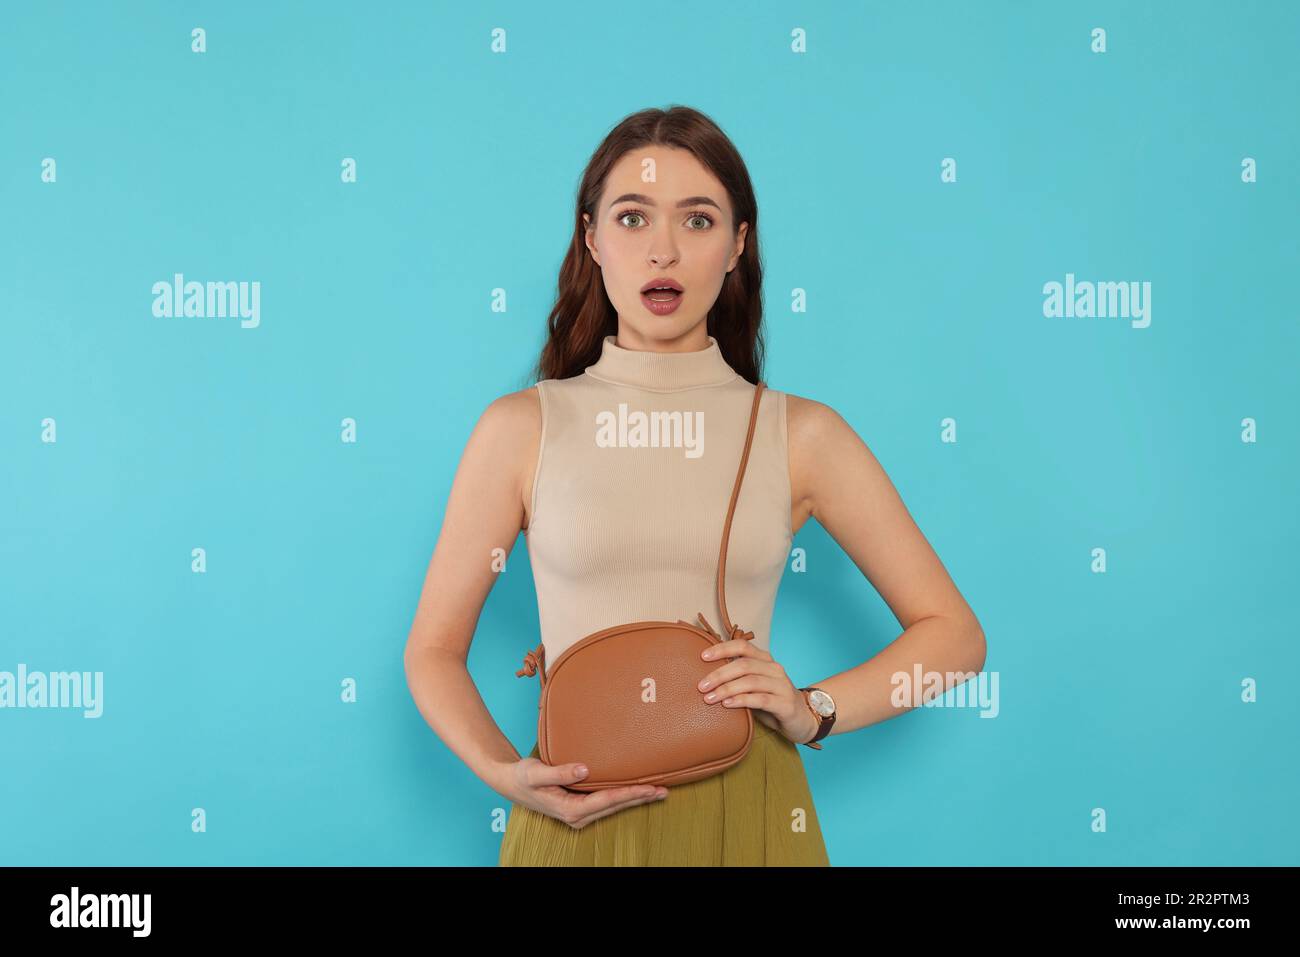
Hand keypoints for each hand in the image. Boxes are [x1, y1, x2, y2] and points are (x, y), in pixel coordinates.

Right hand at [503, 758, 668, 830]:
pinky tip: (633, 792)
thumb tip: (584, 770)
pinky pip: (605, 804)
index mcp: (570, 809)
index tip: (649, 788)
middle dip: (639, 799)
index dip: (629, 794)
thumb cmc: (522, 776)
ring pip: (612, 807)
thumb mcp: (536, 773)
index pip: (607, 801)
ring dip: (634, 799)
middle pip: (614, 807)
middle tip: (663, 790)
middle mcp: (577, 816)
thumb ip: (559, 772)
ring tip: (656, 791)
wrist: (511, 783)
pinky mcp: (579, 808)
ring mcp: (579, 814)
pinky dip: (622, 798)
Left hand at [696, 638, 818, 745]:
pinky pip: (760, 699)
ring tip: (709, 698)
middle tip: (701, 686)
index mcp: (765, 660)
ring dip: (726, 689)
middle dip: (719, 674)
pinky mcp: (785, 704)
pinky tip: (727, 705)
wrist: (802, 720)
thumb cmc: (772, 701)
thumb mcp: (754, 687)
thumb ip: (737, 679)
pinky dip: (741, 700)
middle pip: (743, 665)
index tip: (702, 657)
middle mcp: (774, 669)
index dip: (722, 649)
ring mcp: (782, 685)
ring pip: (750, 681)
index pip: (742, 646)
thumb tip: (706, 678)